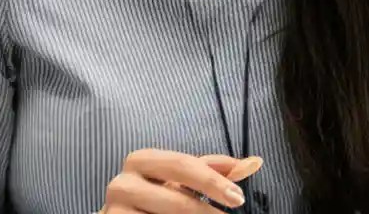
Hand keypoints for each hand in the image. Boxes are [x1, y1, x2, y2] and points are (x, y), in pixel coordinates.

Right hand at [97, 150, 261, 212]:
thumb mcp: (183, 181)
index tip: (238, 198)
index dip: (212, 181)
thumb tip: (254, 162)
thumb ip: (215, 171)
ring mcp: (114, 211)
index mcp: (141, 160)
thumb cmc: (157, 198)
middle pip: (176, 200)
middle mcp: (122, 183)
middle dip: (206, 212)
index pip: (182, 165)